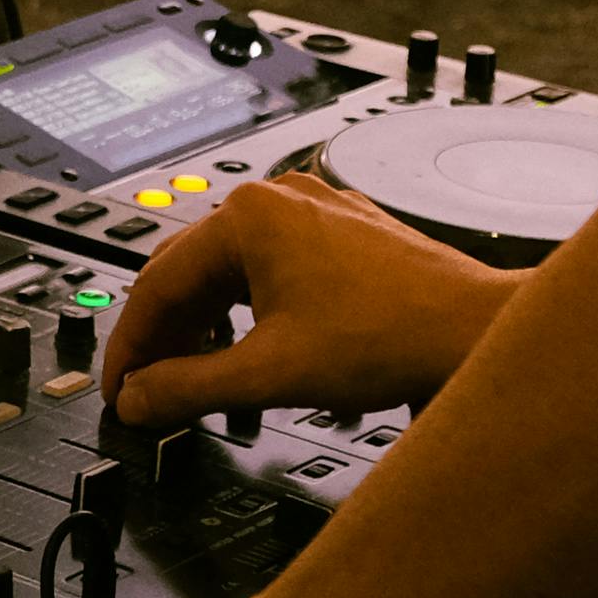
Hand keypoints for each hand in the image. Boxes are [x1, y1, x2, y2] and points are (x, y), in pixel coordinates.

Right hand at [99, 177, 516, 434]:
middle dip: (166, 336)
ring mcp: (314, 212)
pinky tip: (254, 351)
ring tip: (202, 379)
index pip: (155, 283)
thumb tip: (139, 399)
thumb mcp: (269, 374)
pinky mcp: (343, 234)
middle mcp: (278, 199)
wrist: (478, 332)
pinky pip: (271, 269)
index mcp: (248, 216)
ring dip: (208, 327)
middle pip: (189, 271)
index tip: (119, 389)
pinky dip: (249, 313)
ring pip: (231, 271)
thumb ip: (188, 388)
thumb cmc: (396, 335)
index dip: (129, 346)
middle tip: (150, 390)